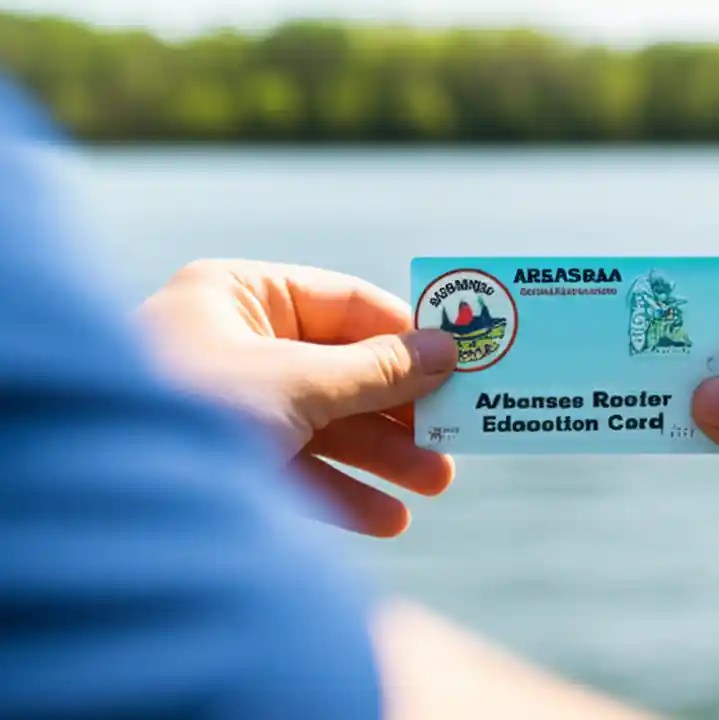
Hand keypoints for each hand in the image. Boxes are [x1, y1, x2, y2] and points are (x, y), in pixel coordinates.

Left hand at [139, 259, 456, 536]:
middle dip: (401, 408)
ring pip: (326, 426)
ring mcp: (228, 408)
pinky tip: (389, 520)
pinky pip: (300, 472)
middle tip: (456, 433)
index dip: (407, 334)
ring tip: (438, 483)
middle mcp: (233, 347)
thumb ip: (377, 369)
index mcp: (237, 298)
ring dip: (384, 458)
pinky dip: (345, 494)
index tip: (462, 361)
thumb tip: (448, 350)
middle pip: (342, 370)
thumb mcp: (298, 382)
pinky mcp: (224, 466)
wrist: (106, 500)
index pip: (345, 304)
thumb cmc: (194, 409)